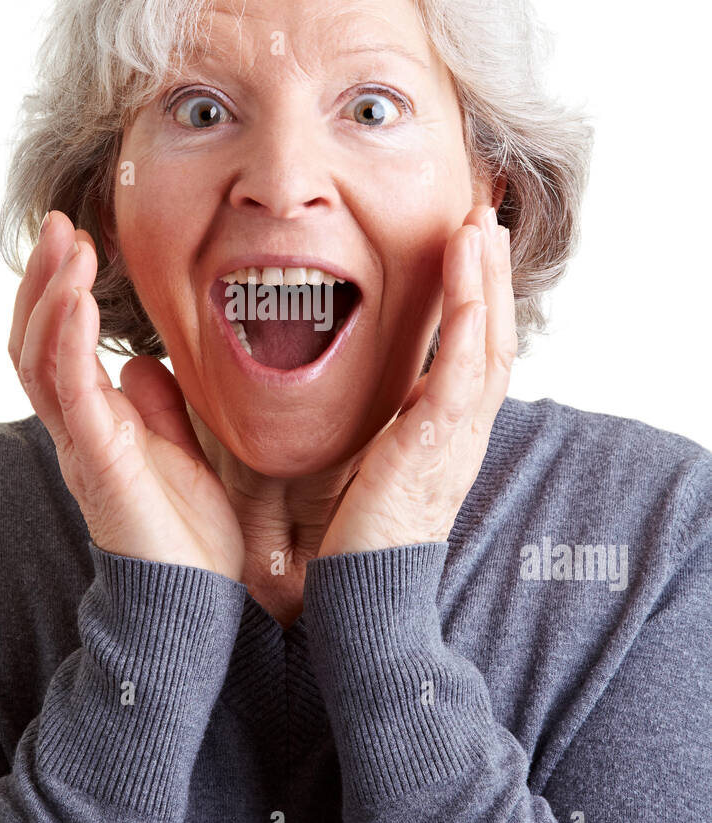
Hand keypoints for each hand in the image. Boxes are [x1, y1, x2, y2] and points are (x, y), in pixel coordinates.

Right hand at [8, 210, 244, 579]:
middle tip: (59, 225)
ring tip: (65, 243)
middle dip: (42, 280)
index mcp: (97, 424)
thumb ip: (158, 408)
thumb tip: (145, 364)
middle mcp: (78, 429)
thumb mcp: (181, 450)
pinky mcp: (96, 459)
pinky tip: (76, 298)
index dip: (59, 294)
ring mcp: (81, 443)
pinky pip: (69, 388)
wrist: (200, 602)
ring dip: (50, 294)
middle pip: (35, 341)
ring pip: (40, 356)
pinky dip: (67, 337)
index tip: (78, 240)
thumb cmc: (193, 536)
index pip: (60, 347)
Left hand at [317, 204, 515, 556]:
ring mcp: (455, 444)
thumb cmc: (350, 542)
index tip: (466, 246)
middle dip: (490, 275)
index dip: (475, 297)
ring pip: (488, 346)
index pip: (473, 352)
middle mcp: (461, 435)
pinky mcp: (434, 453)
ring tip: (480, 227)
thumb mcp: (364, 466)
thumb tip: (329, 379)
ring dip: (485, 283)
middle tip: (484, 217)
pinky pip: (463, 379)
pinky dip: (469, 328)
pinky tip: (467, 285)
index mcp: (444, 435)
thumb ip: (363, 421)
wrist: (359, 605)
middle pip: (493, 337)